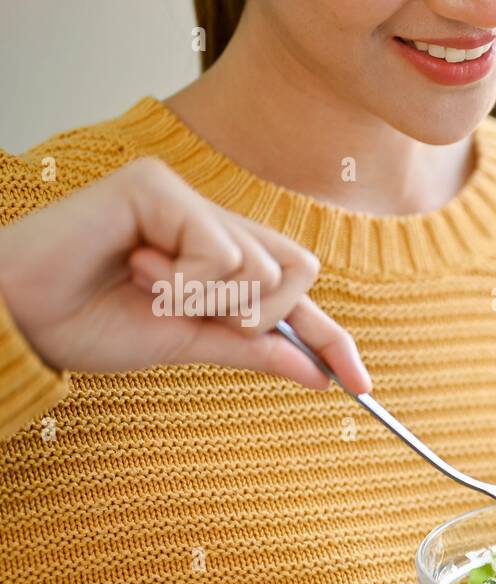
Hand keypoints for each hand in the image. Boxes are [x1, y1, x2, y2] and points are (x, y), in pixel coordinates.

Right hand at [0, 156, 369, 391]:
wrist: (24, 319)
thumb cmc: (92, 323)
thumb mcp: (190, 344)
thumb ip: (255, 350)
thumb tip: (320, 375)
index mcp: (222, 256)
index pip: (297, 293)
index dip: (331, 336)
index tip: (361, 384)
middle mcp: (212, 219)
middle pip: (300, 271)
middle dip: (260, 316)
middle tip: (202, 318)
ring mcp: (187, 197)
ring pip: (263, 268)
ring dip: (210, 300)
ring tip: (151, 288)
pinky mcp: (158, 186)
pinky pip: (220, 251)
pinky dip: (185, 280)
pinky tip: (136, 267)